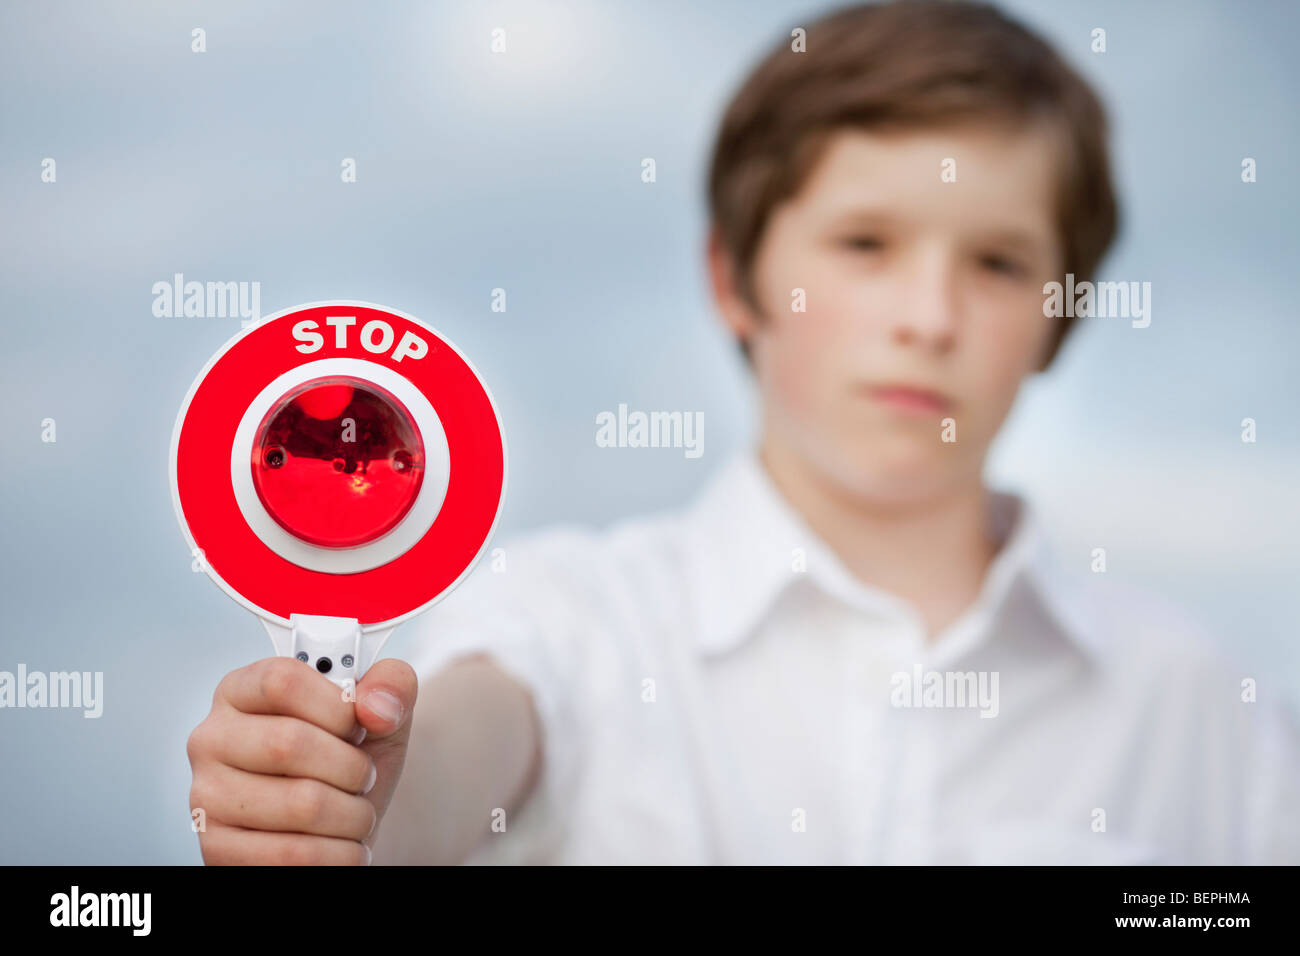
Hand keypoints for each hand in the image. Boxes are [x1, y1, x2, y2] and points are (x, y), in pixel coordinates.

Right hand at [186, 656, 417, 864]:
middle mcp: (213, 738)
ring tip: (355, 813)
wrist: (334, 826)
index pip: (281, 680)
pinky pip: (293, 855)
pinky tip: (342, 844)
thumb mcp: (377, 713)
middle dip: (352, 767)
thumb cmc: (345, 762)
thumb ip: (390, 684)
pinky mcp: (216, 848)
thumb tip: (376, 707)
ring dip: (353, 815)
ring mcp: (207, 795)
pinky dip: (339, 854)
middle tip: (364, 776)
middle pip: (289, 743)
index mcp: (242, 691)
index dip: (335, 706)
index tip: (359, 726)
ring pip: (301, 804)